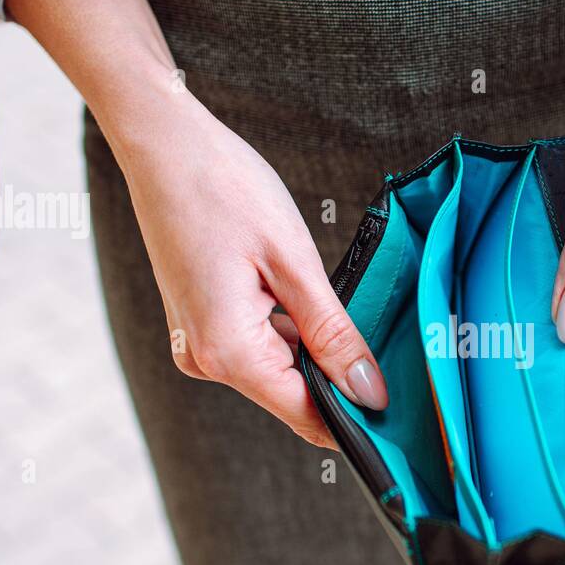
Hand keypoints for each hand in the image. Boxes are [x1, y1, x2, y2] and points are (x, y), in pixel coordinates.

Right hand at [112, 95, 387, 447]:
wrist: (163, 144)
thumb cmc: (224, 188)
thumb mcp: (295, 263)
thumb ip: (333, 335)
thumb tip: (368, 393)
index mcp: (228, 351)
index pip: (307, 415)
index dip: (358, 420)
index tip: (401, 417)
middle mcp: (205, 359)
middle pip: (293, 396)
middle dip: (340, 384)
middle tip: (391, 357)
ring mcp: (197, 343)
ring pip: (277, 371)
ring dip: (315, 354)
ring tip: (346, 315)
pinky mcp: (199, 325)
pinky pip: (257, 347)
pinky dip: (289, 334)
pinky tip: (306, 300)